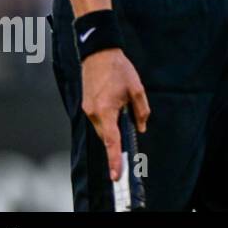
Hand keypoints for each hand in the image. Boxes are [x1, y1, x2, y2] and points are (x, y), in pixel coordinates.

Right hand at [80, 48, 149, 180]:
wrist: (99, 53)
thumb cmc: (118, 69)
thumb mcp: (136, 89)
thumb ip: (141, 111)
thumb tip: (141, 128)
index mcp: (105, 110)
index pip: (111, 140)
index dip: (114, 158)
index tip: (115, 173)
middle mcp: (93, 113)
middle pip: (107, 137)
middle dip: (117, 143)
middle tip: (127, 148)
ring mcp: (87, 109)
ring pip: (103, 129)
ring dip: (113, 129)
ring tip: (124, 111)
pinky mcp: (86, 106)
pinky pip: (99, 120)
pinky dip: (108, 122)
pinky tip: (117, 110)